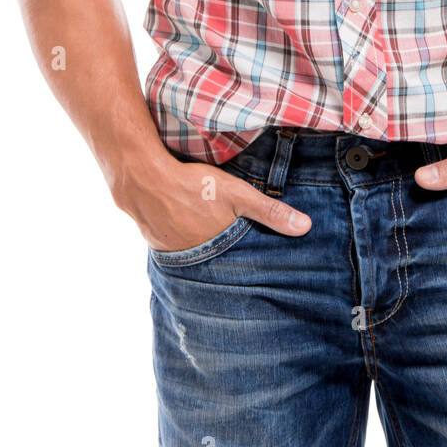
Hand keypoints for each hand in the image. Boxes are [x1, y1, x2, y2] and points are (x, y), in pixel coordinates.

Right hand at [112, 151, 311, 250]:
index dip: (247, 262)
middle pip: (215, 260)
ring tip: (208, 235)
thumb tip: (305, 228)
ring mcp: (171, 251)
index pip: (238, 265)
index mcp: (215, 251)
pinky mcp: (154, 240)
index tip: (259, 269)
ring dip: (202, 247)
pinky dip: (182, 237)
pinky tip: (184, 223)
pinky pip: (174, 244)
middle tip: (231, 247)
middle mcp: (192, 258)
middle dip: (225, 257)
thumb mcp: (237, 194)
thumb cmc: (193, 185)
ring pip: (193, 253)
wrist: (141, 177)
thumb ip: (270, 212)